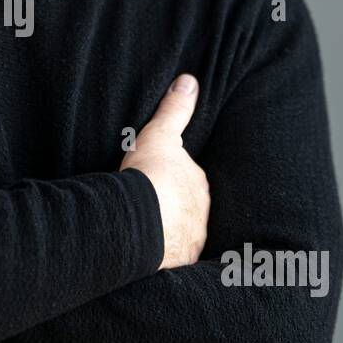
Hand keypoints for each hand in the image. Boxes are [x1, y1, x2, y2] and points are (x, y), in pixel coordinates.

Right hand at [120, 74, 209, 270]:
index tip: (160, 180)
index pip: (190, 180)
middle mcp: (202, 213)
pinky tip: (151, 252)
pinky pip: (172, 256)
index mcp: (199, 184)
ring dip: (170, 231)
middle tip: (153, 204)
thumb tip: (189, 81)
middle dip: (176, 207)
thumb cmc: (150, 175)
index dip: (175, 178)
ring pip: (183, 232)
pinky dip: (164, 253)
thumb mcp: (159, 135)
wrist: (140, 219)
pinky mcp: (179, 260)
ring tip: (150, 230)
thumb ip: (174, 110)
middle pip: (189, 207)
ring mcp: (192, 238)